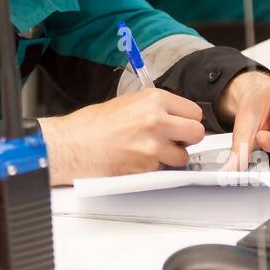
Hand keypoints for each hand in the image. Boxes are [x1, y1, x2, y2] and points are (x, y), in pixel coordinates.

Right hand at [37, 88, 204, 183]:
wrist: (73, 144)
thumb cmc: (93, 124)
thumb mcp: (128, 102)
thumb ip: (155, 107)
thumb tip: (175, 116)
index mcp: (154, 99)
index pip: (194, 112)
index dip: (187, 120)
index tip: (180, 124)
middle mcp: (157, 120)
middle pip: (196, 133)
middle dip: (187, 139)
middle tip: (174, 140)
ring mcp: (153, 146)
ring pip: (183, 157)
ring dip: (171, 157)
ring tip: (150, 151)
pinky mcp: (146, 167)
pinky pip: (163, 170)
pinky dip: (154, 168)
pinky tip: (137, 160)